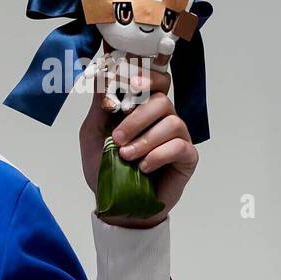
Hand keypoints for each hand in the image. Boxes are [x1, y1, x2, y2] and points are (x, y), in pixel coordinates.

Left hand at [79, 44, 198, 227]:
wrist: (116, 204)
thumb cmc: (106, 169)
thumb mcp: (93, 134)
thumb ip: (100, 106)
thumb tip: (102, 76)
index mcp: (142, 108)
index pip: (155, 81)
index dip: (146, 78)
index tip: (129, 86)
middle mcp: (163, 118)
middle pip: (162, 100)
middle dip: (137, 117)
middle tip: (117, 138)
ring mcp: (178, 136)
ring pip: (172, 122)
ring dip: (145, 140)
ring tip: (126, 157)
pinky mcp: (187, 157)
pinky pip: (179, 146)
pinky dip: (157, 156)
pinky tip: (143, 168)